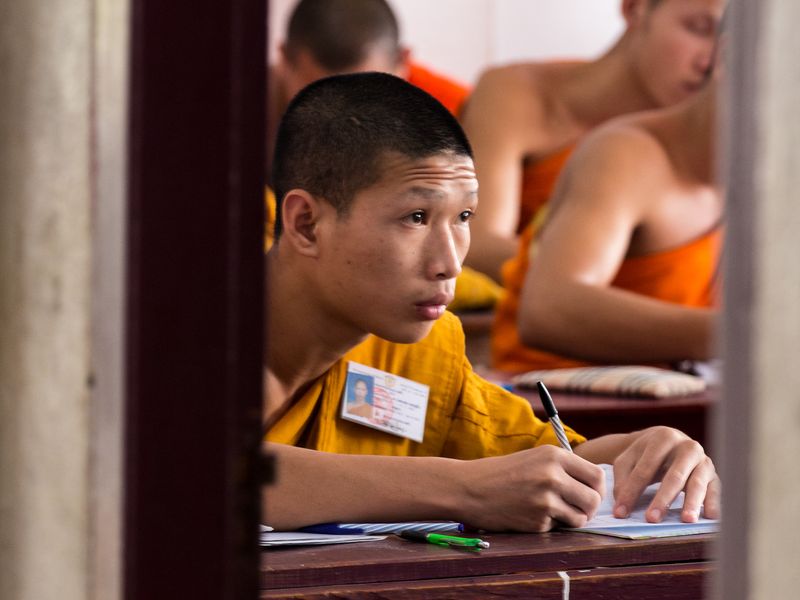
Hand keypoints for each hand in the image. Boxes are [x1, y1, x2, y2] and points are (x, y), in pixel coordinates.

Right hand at [459, 445, 605, 531]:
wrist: (468, 488)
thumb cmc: (501, 473)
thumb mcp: (534, 459)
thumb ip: (563, 469)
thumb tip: (595, 488)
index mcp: (554, 455)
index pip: (597, 475)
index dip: (597, 489)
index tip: (589, 495)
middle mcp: (553, 475)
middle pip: (593, 500)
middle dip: (587, 509)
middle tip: (575, 509)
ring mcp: (545, 499)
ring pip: (580, 518)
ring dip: (570, 520)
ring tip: (550, 511)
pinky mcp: (537, 521)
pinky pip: (557, 528)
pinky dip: (547, 525)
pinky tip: (528, 514)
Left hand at [612, 426, 720, 522]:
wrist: (669, 441)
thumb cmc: (645, 454)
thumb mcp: (628, 459)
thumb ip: (622, 480)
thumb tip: (621, 506)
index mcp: (663, 438)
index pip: (645, 468)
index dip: (632, 491)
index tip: (621, 512)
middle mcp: (687, 447)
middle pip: (674, 476)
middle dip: (662, 499)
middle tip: (651, 519)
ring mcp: (703, 461)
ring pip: (697, 483)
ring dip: (692, 502)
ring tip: (686, 520)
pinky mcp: (713, 475)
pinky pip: (716, 490)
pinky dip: (714, 503)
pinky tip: (711, 516)